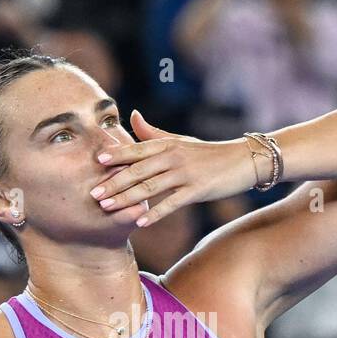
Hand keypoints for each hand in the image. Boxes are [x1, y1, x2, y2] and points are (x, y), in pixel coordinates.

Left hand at [87, 110, 259, 226]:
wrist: (243, 160)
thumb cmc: (206, 152)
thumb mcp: (178, 140)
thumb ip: (152, 132)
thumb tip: (130, 114)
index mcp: (166, 144)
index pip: (136, 149)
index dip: (116, 155)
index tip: (95, 163)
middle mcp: (173, 157)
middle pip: (137, 170)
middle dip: (113, 183)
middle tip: (93, 194)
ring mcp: (185, 174)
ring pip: (150, 187)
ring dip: (127, 199)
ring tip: (108, 208)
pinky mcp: (197, 190)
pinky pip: (172, 204)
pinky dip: (156, 214)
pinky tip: (140, 223)